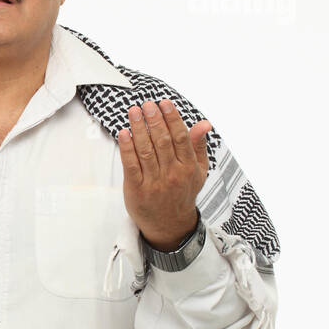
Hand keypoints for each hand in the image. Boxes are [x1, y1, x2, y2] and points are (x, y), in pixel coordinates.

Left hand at [118, 99, 210, 250]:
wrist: (169, 224)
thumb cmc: (182, 192)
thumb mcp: (198, 171)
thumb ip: (198, 145)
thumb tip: (204, 123)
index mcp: (189, 167)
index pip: (181, 138)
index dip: (172, 118)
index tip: (164, 103)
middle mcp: (173, 174)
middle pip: (163, 142)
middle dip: (154, 120)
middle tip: (147, 104)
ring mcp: (155, 182)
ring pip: (146, 151)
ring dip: (139, 129)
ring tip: (134, 112)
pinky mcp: (137, 189)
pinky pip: (132, 165)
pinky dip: (127, 148)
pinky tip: (124, 134)